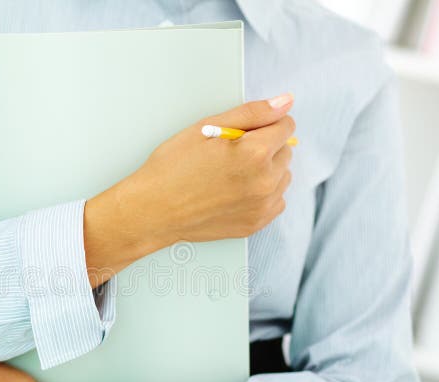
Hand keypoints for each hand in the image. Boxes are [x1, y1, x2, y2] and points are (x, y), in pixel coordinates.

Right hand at [84, 94, 295, 285]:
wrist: (153, 210)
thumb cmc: (172, 168)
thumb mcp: (208, 128)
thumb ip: (253, 113)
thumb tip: (284, 102)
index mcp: (255, 154)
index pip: (285, 126)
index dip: (264, 124)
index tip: (245, 131)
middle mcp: (264, 182)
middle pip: (285, 151)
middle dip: (265, 147)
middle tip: (231, 154)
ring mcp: (262, 206)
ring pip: (282, 177)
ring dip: (266, 171)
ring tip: (232, 173)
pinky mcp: (256, 223)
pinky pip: (275, 200)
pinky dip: (262, 193)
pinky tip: (236, 191)